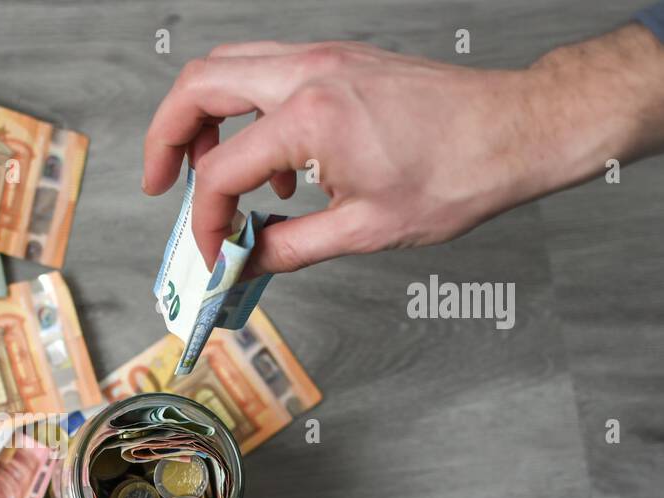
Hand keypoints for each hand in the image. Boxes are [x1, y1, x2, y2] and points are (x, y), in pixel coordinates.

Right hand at [143, 29, 663, 273]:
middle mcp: (308, 73)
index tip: (212, 254)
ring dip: (201, 118)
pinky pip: (265, 73)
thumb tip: (245, 263)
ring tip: (206, 174)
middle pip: (198, 85)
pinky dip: (246, 113)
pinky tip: (273, 170)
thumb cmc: (457, 173)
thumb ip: (288, 249)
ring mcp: (322, 58)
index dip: (204, 222)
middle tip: (158, 183)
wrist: (516, 130)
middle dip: (165, 137)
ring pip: (226, 67)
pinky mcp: (337, 61)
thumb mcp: (364, 231)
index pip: (220, 172)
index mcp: (309, 119)